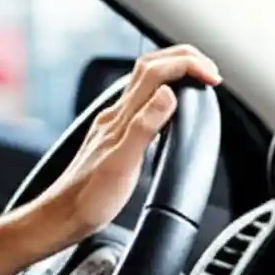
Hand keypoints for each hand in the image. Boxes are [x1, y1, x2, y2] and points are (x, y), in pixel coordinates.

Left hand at [36, 44, 221, 239]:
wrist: (61, 216)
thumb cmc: (89, 199)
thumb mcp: (122, 166)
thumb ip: (145, 127)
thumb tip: (168, 93)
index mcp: (121, 118)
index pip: (157, 72)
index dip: (188, 65)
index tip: (212, 78)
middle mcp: (116, 115)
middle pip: (150, 65)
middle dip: (182, 57)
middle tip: (209, 70)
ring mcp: (114, 124)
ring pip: (144, 81)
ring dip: (172, 70)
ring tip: (196, 79)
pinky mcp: (114, 137)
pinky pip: (140, 102)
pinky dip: (162, 93)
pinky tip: (168, 108)